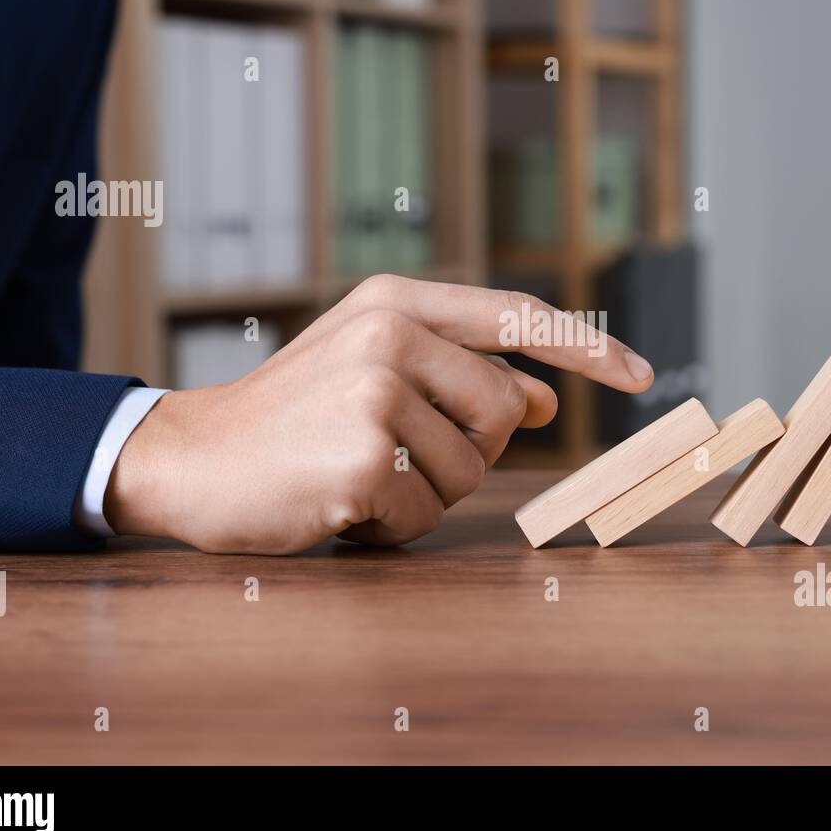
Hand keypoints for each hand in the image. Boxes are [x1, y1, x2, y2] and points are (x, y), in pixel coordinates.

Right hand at [103, 275, 653, 553]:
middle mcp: (390, 335)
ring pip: (470, 468)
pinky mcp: (365, 459)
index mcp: (396, 302)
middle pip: (502, 409)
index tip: (639, 373)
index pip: (517, 314)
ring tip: (357, 474)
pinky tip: (339, 504)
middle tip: (391, 451)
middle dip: (465, 448)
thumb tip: (542, 398)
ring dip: (424, 492)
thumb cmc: (292, 416)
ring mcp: (377, 394)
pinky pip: (425, 514)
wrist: (190, 458)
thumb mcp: (375, 372)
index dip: (586, 346)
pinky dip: (391, 527)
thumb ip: (460, 375)